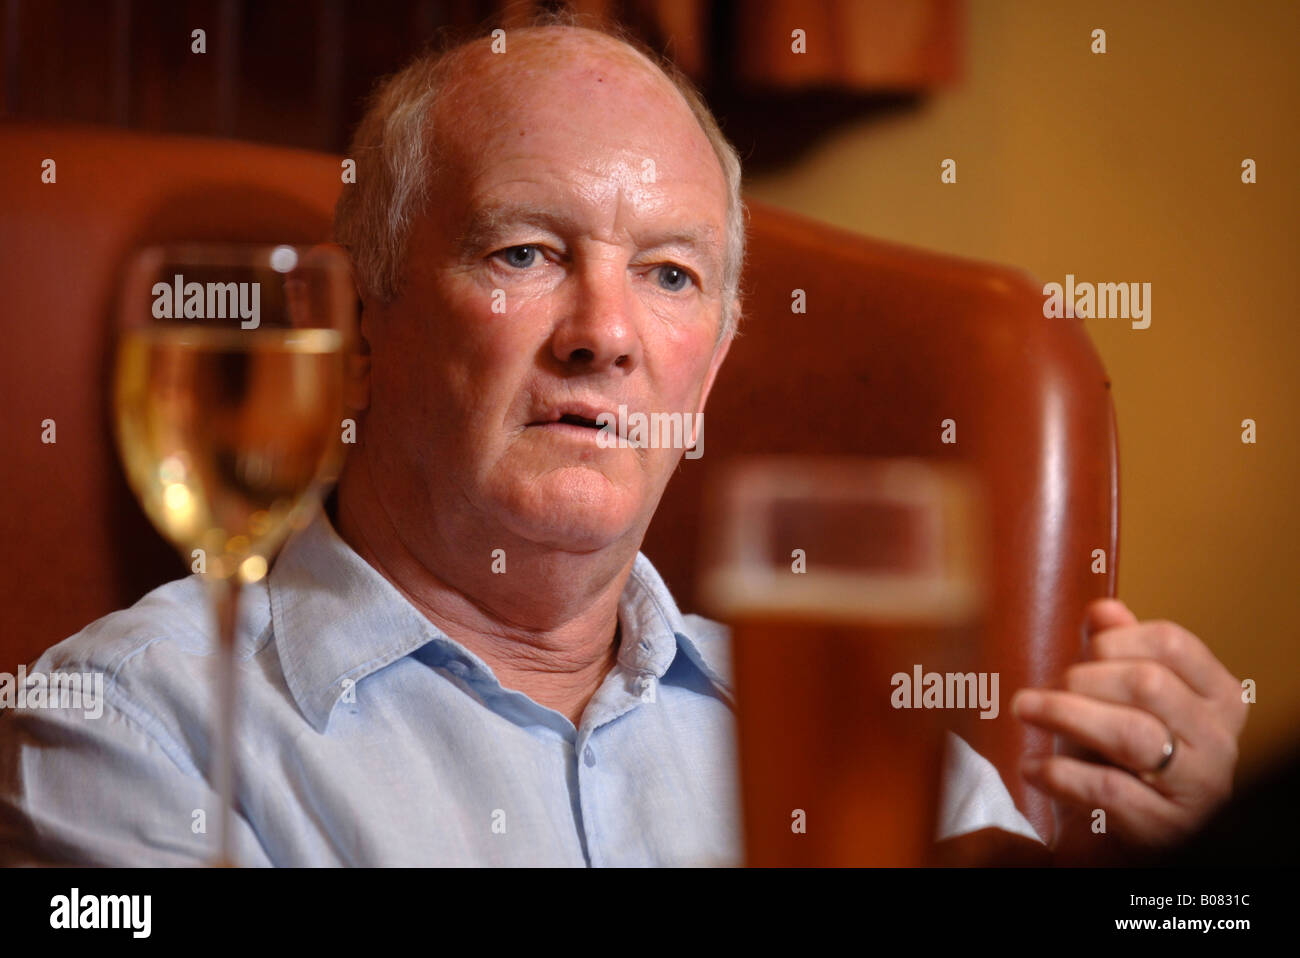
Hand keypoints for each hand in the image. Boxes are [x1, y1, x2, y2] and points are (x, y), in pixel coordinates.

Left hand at [1010, 599, 1247, 861]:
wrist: (1122, 830)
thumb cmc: (1122, 752)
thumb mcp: (1122, 697)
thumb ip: (1119, 650)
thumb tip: (1103, 609)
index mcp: (1218, 695)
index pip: (1173, 643)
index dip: (1117, 640)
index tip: (1082, 650)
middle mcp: (1220, 740)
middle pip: (1148, 684)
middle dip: (1082, 680)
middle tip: (1042, 689)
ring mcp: (1199, 786)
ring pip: (1131, 734)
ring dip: (1064, 715)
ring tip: (1024, 709)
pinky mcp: (1167, 828)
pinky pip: (1107, 789)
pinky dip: (1060, 775)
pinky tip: (1031, 768)